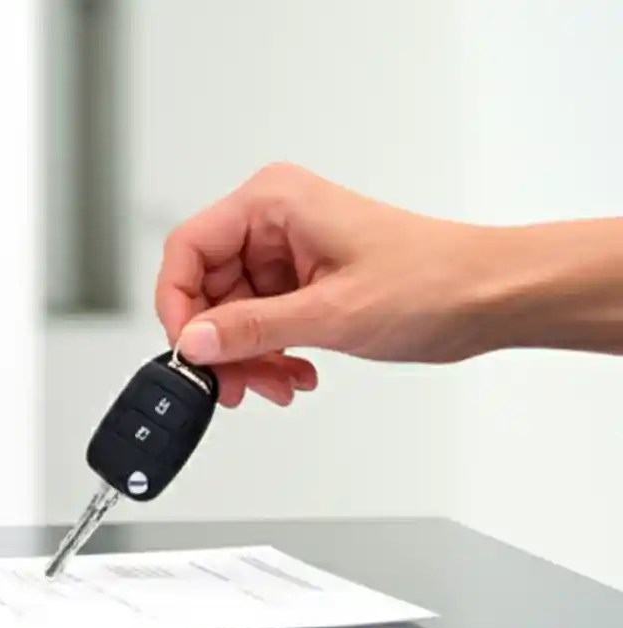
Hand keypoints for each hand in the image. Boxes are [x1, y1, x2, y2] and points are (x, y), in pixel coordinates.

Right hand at [156, 162, 490, 406]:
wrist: (492, 297)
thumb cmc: (436, 280)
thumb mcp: (331, 313)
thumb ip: (252, 329)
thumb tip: (194, 342)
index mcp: (273, 201)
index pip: (187, 249)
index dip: (177, 304)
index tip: (187, 349)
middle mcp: (275, 220)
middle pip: (206, 287)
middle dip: (221, 343)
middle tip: (236, 383)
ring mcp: (288, 250)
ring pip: (232, 312)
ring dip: (249, 356)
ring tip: (278, 382)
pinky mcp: (302, 279)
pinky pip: (260, 320)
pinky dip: (270, 353)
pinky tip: (295, 372)